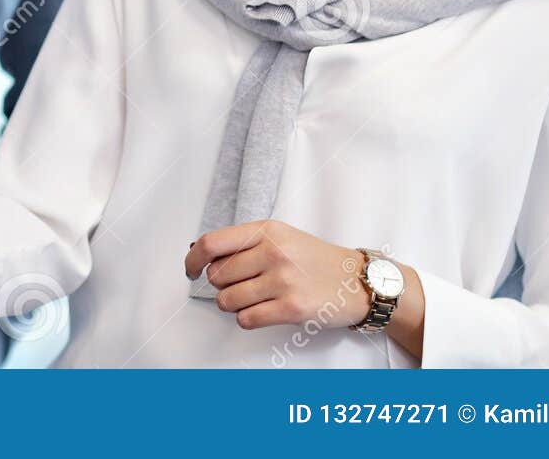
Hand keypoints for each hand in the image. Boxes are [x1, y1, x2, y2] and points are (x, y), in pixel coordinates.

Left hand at [185, 219, 371, 329]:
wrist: (358, 281)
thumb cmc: (315, 259)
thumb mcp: (281, 236)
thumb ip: (245, 243)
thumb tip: (201, 257)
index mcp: (266, 230)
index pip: (211, 243)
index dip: (192, 260)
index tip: (190, 270)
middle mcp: (273, 252)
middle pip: (217, 276)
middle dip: (221, 285)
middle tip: (238, 286)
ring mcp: (283, 280)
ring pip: (227, 300)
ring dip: (233, 304)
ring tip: (253, 299)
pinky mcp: (292, 308)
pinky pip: (247, 319)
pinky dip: (247, 319)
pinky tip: (262, 311)